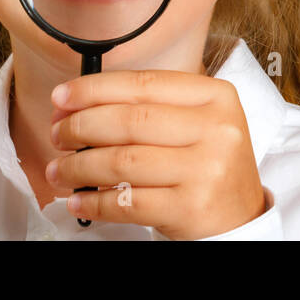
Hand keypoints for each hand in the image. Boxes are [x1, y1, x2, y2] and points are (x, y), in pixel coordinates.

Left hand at [46, 69, 267, 240]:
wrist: (240, 216)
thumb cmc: (207, 163)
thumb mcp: (195, 122)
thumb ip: (146, 107)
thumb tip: (75, 105)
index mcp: (215, 96)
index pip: (144, 82)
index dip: (95, 88)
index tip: (62, 96)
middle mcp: (215, 129)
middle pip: (130, 121)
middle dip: (81, 126)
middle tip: (58, 134)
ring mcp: (205, 169)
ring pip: (123, 162)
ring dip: (79, 166)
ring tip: (60, 170)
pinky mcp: (191, 208)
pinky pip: (128, 203)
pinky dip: (95, 202)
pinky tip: (79, 200)